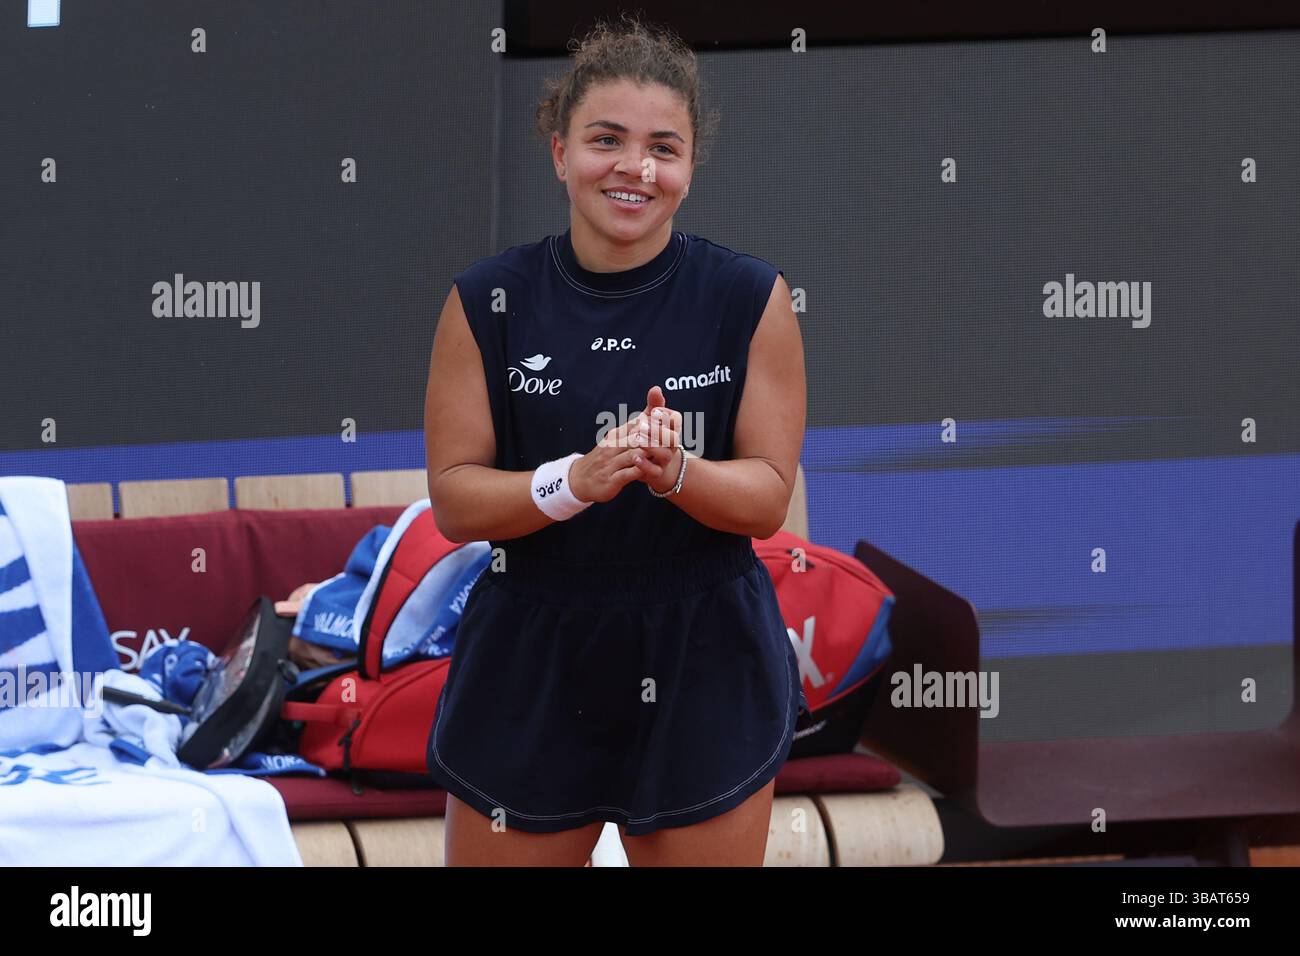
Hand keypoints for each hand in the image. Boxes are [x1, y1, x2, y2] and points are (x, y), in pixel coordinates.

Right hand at [568, 386, 683, 500]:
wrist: (580, 479)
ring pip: (634, 454)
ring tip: (666, 451)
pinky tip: (651, 468)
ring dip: (650, 451)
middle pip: (637, 436)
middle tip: (674, 434)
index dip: (655, 421)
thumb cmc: (604, 458)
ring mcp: (612, 463)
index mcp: (616, 434)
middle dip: (655, 435)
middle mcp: (613, 446)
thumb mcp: (616, 439)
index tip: (672, 420)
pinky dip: (640, 469)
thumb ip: (635, 426)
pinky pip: (628, 473)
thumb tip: (652, 403)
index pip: (637, 423)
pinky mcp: (612, 479)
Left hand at [631, 386, 684, 494]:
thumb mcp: (652, 421)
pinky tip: (634, 457)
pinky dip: (645, 465)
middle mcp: (671, 445)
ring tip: (637, 440)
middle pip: (672, 437)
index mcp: (672, 430)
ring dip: (651, 446)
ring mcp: (665, 460)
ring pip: (664, 454)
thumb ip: (654, 405)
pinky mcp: (656, 473)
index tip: (655, 410)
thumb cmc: (653, 438)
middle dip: (658, 430)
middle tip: (643, 425)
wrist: (654, 467)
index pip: (676, 420)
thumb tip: (656, 388)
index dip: (667, 414)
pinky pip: (654, 470)